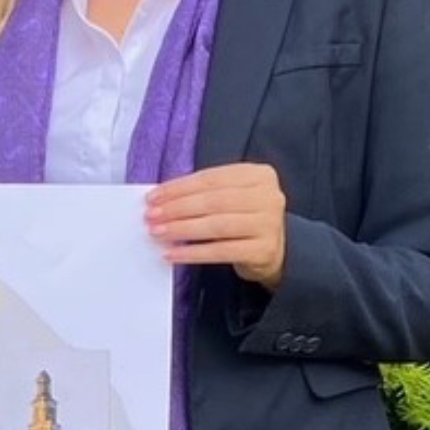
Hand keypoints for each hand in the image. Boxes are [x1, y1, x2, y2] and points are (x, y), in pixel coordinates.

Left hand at [146, 163, 286, 289]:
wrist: (277, 250)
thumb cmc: (245, 218)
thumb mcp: (233, 196)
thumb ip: (204, 193)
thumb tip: (162, 200)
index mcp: (258, 175)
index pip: (211, 179)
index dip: (179, 188)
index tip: (154, 197)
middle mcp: (268, 197)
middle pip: (213, 201)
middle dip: (177, 208)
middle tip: (152, 216)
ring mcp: (269, 224)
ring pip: (217, 225)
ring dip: (182, 229)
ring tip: (158, 232)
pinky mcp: (264, 250)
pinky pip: (222, 251)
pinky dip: (194, 253)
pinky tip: (174, 254)